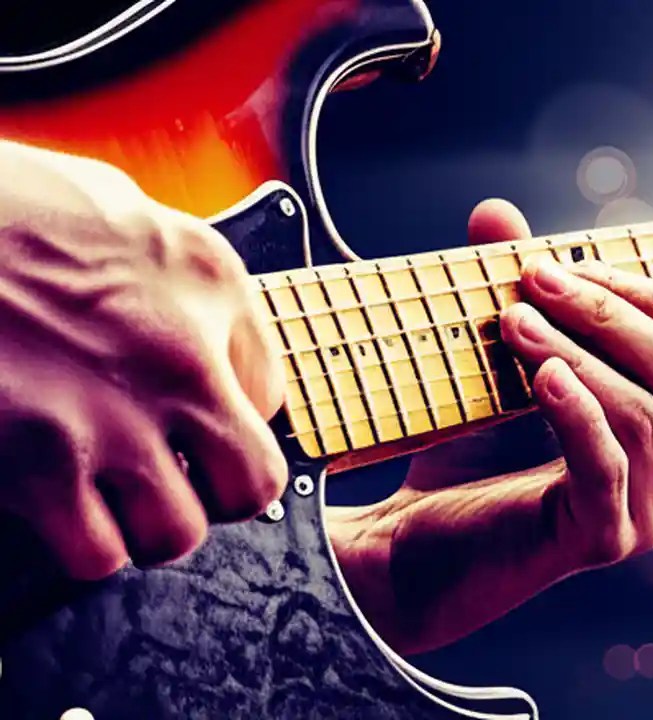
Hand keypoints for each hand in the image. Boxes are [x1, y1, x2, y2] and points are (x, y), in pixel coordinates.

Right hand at [0, 141, 285, 579]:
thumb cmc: (1, 206)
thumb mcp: (121, 209)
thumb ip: (178, 279)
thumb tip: (209, 344)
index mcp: (206, 284)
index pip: (270, 394)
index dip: (229, 421)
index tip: (194, 428)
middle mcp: (179, 359)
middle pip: (250, 484)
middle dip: (212, 494)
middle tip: (166, 478)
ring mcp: (112, 419)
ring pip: (174, 532)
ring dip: (143, 524)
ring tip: (102, 494)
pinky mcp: (37, 467)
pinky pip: (95, 550)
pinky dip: (79, 542)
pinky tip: (48, 502)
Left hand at [327, 199, 652, 652]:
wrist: (410, 557)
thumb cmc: (465, 464)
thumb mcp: (499, 370)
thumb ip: (514, 296)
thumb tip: (495, 210)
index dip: (633, 292)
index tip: (562, 260)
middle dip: (608, 310)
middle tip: (534, 277)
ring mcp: (646, 512)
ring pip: (643, 410)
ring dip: (580, 351)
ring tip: (514, 320)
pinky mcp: (604, 540)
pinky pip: (607, 462)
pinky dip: (577, 410)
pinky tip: (541, 375)